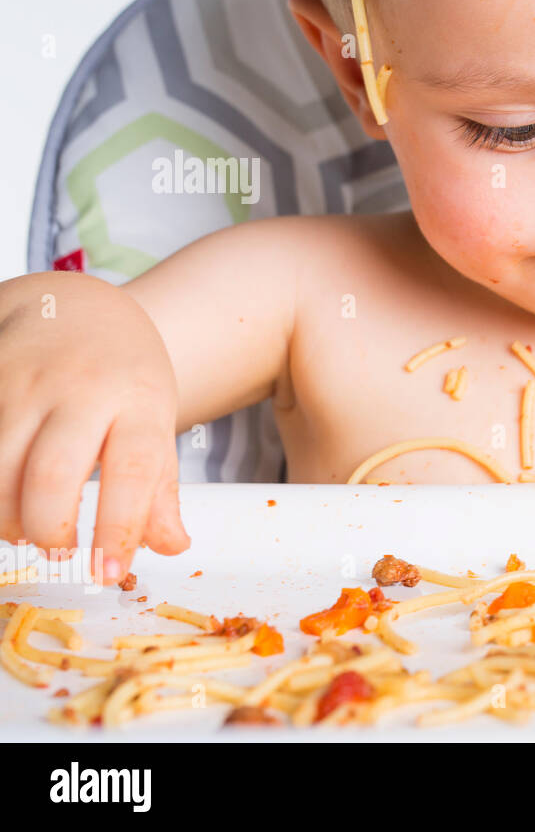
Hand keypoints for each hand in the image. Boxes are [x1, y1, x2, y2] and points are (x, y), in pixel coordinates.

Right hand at [0, 273, 189, 582]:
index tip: (109, 575)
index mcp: (138, 400)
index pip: (134, 471)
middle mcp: (79, 387)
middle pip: (50, 475)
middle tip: (58, 550)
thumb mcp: (156, 422)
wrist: (75, 304)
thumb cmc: (122, 375)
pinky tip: (2, 491)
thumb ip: (160, 489)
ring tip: (23, 527)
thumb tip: (172, 547)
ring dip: (4, 515)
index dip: (120, 530)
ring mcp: (21, 379)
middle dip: (47, 530)